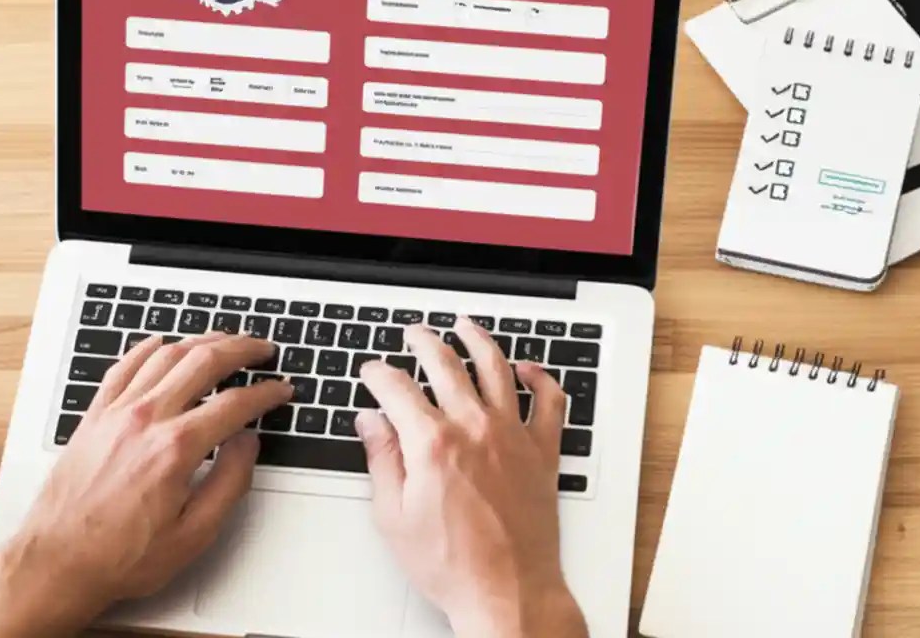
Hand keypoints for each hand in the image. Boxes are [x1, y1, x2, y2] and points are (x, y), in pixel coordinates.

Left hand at [0, 333, 289, 637]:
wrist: (57, 562)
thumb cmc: (120, 556)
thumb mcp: (194, 535)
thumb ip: (230, 483)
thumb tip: (247, 444)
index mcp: (175, 449)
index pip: (234, 404)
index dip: (265, 393)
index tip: (280, 390)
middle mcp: (145, 420)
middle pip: (202, 362)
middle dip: (240, 349)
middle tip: (261, 348)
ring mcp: (116, 414)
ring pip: (165, 355)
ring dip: (200, 340)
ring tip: (223, 339)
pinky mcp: (94, 417)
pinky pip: (123, 367)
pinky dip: (147, 348)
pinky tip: (161, 343)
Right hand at [357, 319, 587, 637]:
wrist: (507, 592)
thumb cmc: (453, 564)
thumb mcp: (393, 517)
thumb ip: (382, 460)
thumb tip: (371, 423)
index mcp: (432, 444)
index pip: (396, 388)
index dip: (377, 373)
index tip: (371, 371)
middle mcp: (474, 429)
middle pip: (445, 365)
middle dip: (424, 342)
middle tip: (414, 334)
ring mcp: (512, 437)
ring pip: (496, 369)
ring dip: (478, 341)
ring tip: (465, 327)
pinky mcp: (542, 452)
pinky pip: (549, 402)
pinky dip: (541, 379)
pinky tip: (529, 369)